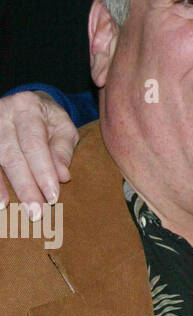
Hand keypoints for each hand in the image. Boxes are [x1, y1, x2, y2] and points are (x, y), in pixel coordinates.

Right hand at [0, 91, 78, 210]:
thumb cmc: (49, 120)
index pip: (34, 144)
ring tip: (7, 208)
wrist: (27, 103)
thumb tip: (62, 176)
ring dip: (0, 186)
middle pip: (11, 154)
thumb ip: (63, 150)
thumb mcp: (63, 128)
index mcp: (28, 108)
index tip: (52, 197)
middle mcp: (3, 114)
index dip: (43, 172)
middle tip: (35, 212)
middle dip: (24, 186)